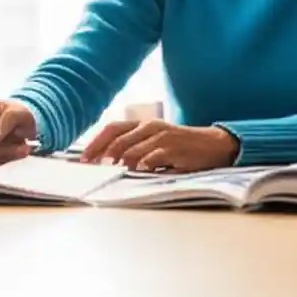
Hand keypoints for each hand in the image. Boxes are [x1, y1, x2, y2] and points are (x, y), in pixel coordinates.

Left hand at [80, 120, 238, 172]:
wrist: (213, 144)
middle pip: (117, 138)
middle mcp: (150, 127)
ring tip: (109, 172)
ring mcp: (161, 137)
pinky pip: (151, 158)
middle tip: (90, 168)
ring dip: (118, 162)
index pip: (112, 129)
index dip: (95, 143)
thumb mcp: (156, 142)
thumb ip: (136, 147)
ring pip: (131, 148)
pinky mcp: (173, 149)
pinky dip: (140, 165)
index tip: (83, 158)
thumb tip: (108, 161)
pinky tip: (134, 172)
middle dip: (100, 153)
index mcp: (143, 124)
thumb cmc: (181, 146)